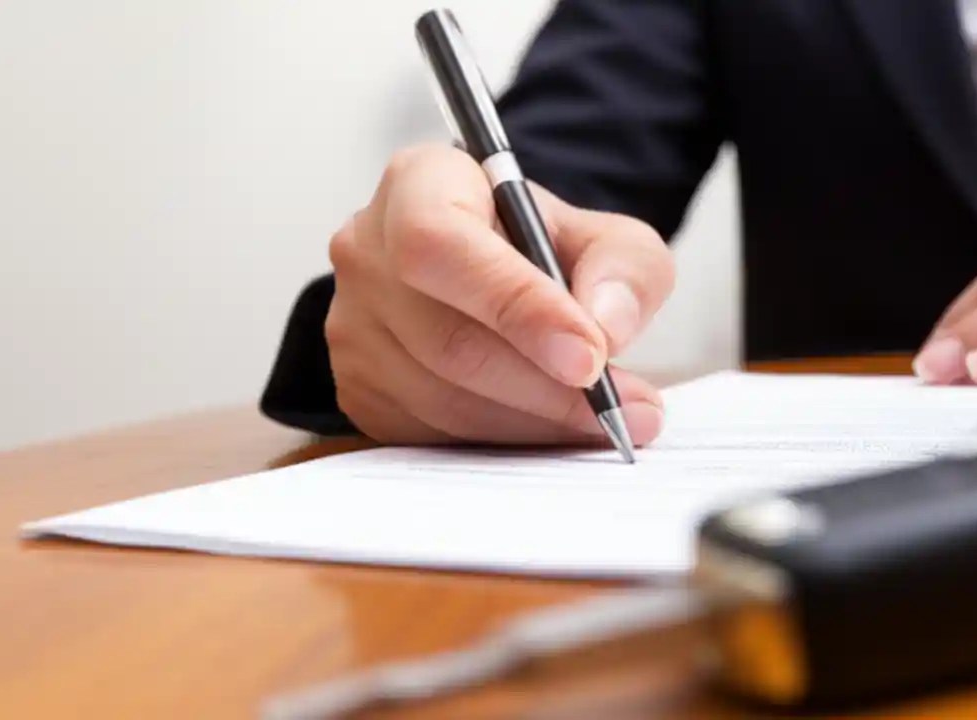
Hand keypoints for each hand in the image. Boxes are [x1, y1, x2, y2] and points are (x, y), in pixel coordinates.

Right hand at [326, 144, 673, 444]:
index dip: (515, 305)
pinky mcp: (358, 388)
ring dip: (533, 423)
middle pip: (447, 339)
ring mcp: (352, 325)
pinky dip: (503, 441)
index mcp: (419, 184)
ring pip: (442, 398)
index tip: (589, 356)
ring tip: (604, 422)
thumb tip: (607, 325)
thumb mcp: (605, 236)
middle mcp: (367, 250)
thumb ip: (624, 268)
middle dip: (546, 386)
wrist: (492, 277)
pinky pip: (431, 434)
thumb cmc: (541, 248)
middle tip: (622, 410)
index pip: (439, 243)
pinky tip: (549, 427)